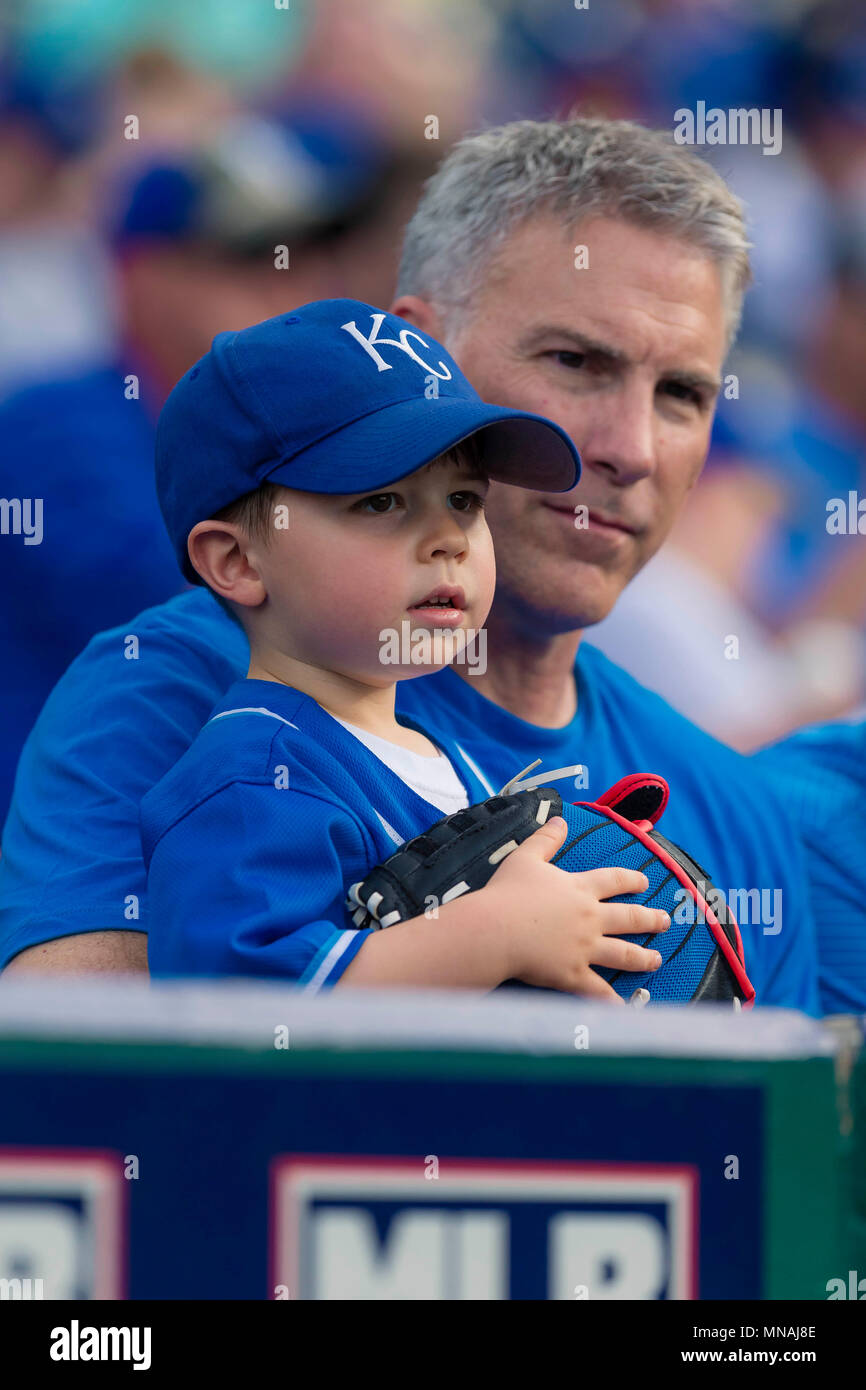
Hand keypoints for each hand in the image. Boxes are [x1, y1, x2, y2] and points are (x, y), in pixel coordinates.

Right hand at [484, 816, 669, 1001]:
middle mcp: (589, 918)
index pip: (614, 880)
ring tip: (656, 960)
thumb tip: (560, 820)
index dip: (631, 880)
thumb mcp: (525, 857)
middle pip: (628, 918)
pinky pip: (598, 991)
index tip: (645, 882)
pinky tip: (627, 1007)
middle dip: (650, 919)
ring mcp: (584, 948)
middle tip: (665, 921)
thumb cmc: (507, 892)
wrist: (496, 929)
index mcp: (580, 888)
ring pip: (623, 954)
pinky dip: (613, 1002)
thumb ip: (546, 839)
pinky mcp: (573, 974)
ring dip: (643, 957)